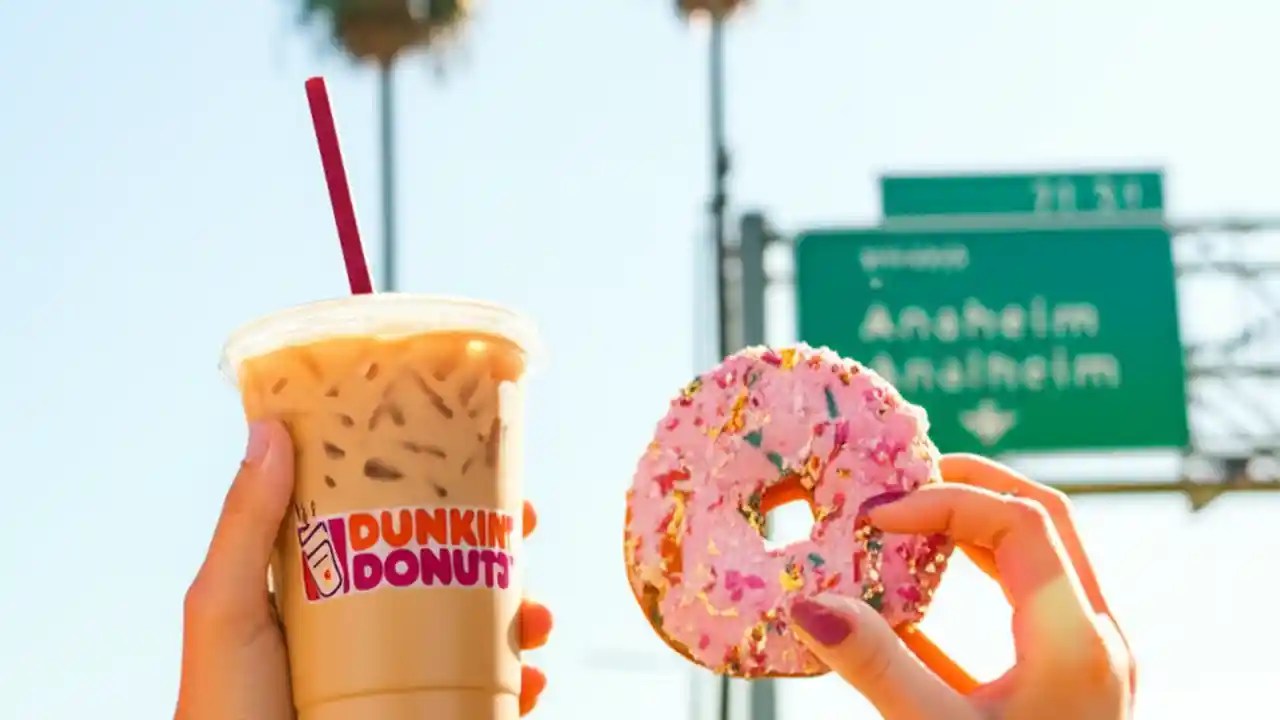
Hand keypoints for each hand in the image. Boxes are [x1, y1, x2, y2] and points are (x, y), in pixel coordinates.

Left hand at [176, 421, 552, 718]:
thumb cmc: (220, 711)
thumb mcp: (226, 610)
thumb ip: (245, 525)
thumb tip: (269, 428)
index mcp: (319, 587)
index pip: (386, 519)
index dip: (435, 490)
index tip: (481, 465)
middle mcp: (363, 626)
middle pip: (445, 569)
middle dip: (498, 548)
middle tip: (528, 530)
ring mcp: (395, 677)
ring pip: (476, 631)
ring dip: (520, 615)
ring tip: (536, 620)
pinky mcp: (419, 716)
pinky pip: (483, 697)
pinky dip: (517, 685)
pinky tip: (530, 681)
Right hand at [789, 454, 1133, 719]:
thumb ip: (877, 666)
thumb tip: (806, 604)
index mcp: (1076, 642)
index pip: (1021, 523)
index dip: (944, 501)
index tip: (874, 517)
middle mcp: (1093, 639)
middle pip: (1042, 520)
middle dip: (966, 489)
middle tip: (893, 484)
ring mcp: (1084, 661)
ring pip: (1035, 559)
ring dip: (967, 532)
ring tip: (897, 525)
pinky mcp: (1061, 686)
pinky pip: (1020, 609)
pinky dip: (967, 584)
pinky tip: (905, 601)